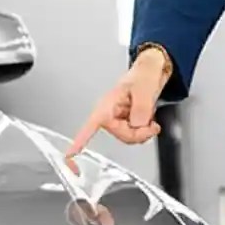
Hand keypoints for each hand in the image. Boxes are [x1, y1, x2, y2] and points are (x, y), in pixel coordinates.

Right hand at [64, 49, 169, 173]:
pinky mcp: (127, 123)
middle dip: (138, 133)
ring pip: (129, 137)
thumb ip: (141, 106)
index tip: (71, 153)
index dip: (80, 140)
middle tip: (151, 124)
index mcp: (108, 104)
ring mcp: (119, 119)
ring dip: (143, 132)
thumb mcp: (144, 87)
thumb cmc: (143, 73)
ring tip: (150, 118)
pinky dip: (145, 131)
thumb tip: (137, 124)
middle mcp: (110, 113)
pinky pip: (135, 136)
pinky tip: (149, 121)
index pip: (92, 124)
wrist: (153, 71)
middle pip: (120, 135)